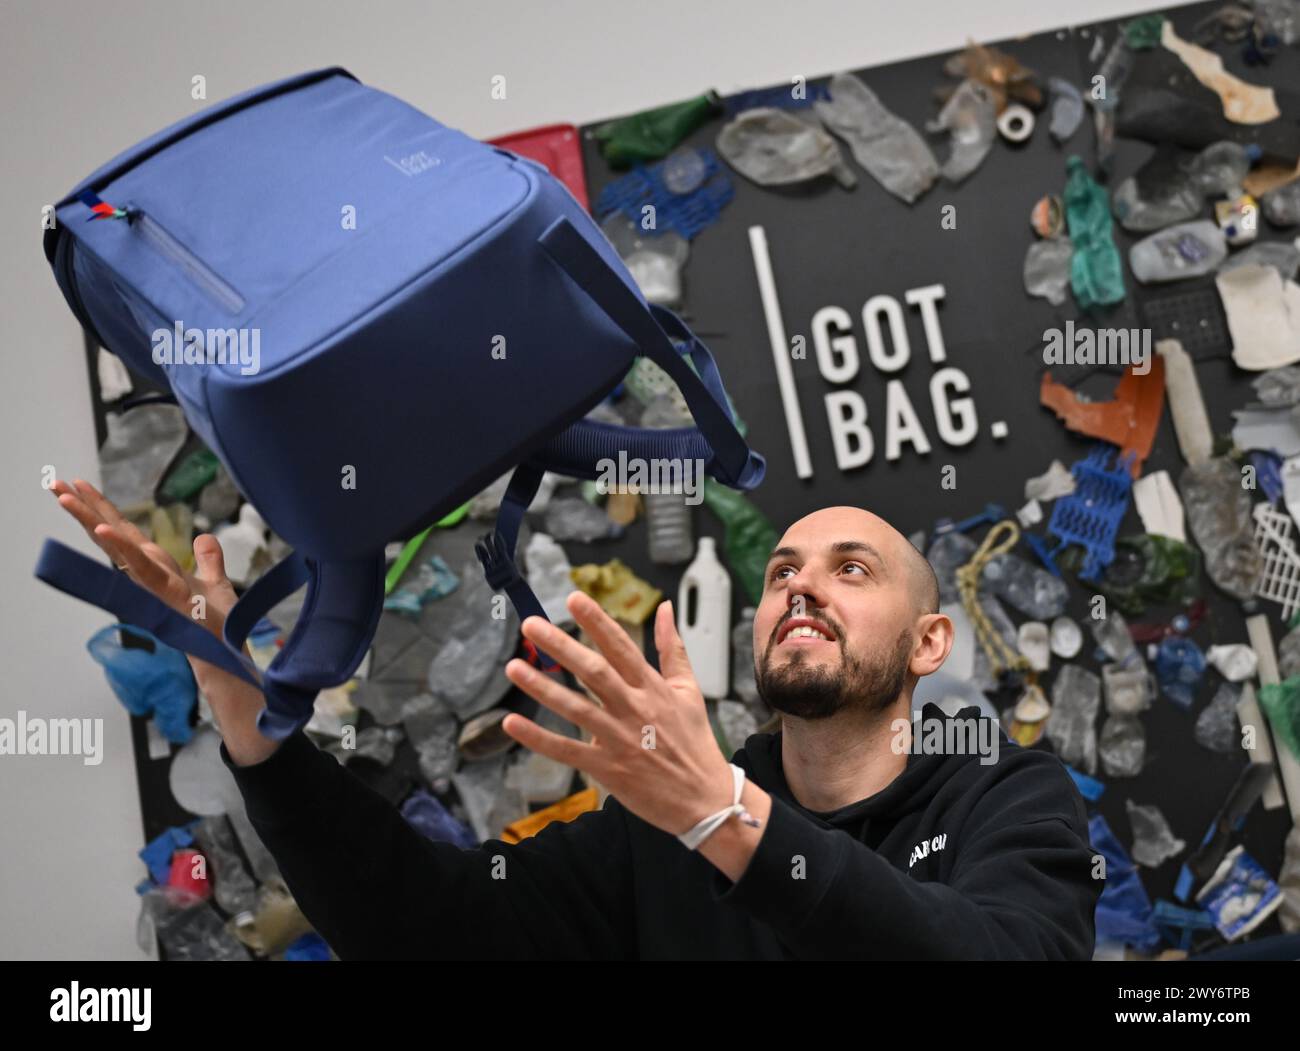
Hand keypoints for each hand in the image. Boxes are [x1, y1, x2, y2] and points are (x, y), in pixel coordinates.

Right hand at [50, 478, 273, 764]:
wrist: (229, 664)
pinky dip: (122, 550)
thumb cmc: (221, 628)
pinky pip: (143, 570)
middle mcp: (151, 578)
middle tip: (55, 482)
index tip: (78, 485)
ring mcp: (156, 588)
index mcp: (159, 572)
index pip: (127, 535)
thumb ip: (209, 562)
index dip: (103, 510)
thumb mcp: (218, 586)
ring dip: (93, 521)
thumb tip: (204, 537)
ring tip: (65, 495)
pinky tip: (105, 531)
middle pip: (115, 536)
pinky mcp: (169, 598)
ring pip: (120, 549)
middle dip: (85, 509)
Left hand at [502, 591, 736, 837]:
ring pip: (575, 708)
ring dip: (542, 687)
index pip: (621, 646)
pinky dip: (538, 737)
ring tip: (514, 667)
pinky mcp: (607, 768)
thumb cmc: (695, 742)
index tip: (573, 598)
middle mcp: (634, 709)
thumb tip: (666, 608)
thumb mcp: (689, 690)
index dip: (596, 621)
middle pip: (593, 672)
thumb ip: (673, 648)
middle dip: (561, 646)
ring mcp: (619, 739)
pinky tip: (512, 722)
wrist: (704, 799)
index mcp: (653, 688)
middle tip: (531, 626)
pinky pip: (566, 750)